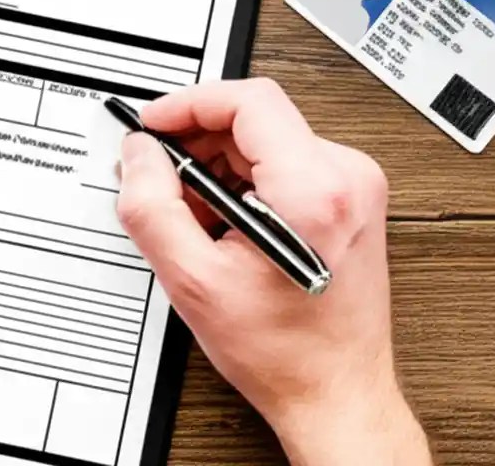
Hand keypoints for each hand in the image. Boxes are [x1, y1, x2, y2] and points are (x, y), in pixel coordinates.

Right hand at [115, 79, 430, 465]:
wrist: (336, 393)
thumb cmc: (286, 354)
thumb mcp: (193, 280)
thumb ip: (152, 207)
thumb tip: (139, 157)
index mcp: (316, 190)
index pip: (248, 102)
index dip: (189, 104)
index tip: (155, 124)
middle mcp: (347, 179)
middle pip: (255, 120)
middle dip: (196, 144)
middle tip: (159, 177)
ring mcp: (355, 189)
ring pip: (267, 143)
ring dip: (218, 169)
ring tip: (193, 217)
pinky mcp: (351, 202)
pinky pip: (285, 166)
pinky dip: (243, 184)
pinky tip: (222, 227)